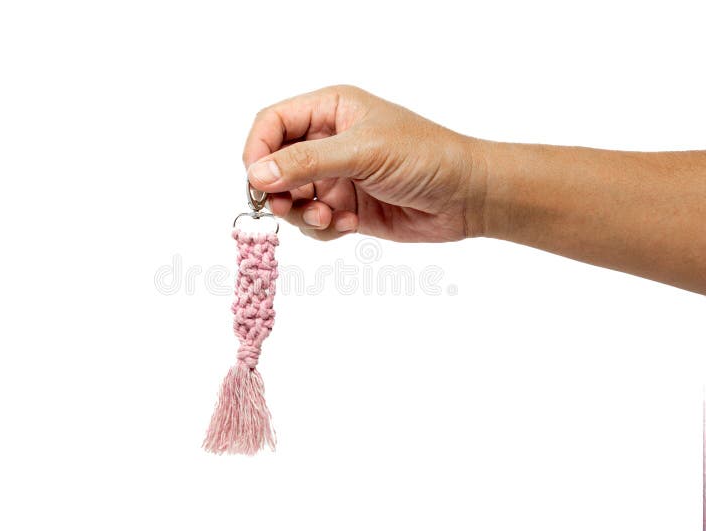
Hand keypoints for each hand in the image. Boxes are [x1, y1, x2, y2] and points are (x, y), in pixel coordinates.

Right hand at [244, 85, 484, 241]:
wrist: (467, 197)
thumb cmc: (425, 157)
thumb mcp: (363, 152)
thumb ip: (307, 162)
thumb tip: (256, 175)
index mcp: (330, 110)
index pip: (273, 123)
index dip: (257, 150)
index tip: (256, 180)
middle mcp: (328, 141)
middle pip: (275, 165)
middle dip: (278, 190)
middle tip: (286, 208)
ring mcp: (336, 176)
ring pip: (291, 198)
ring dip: (302, 213)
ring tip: (328, 218)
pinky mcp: (345, 207)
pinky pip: (314, 222)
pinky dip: (324, 228)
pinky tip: (351, 224)